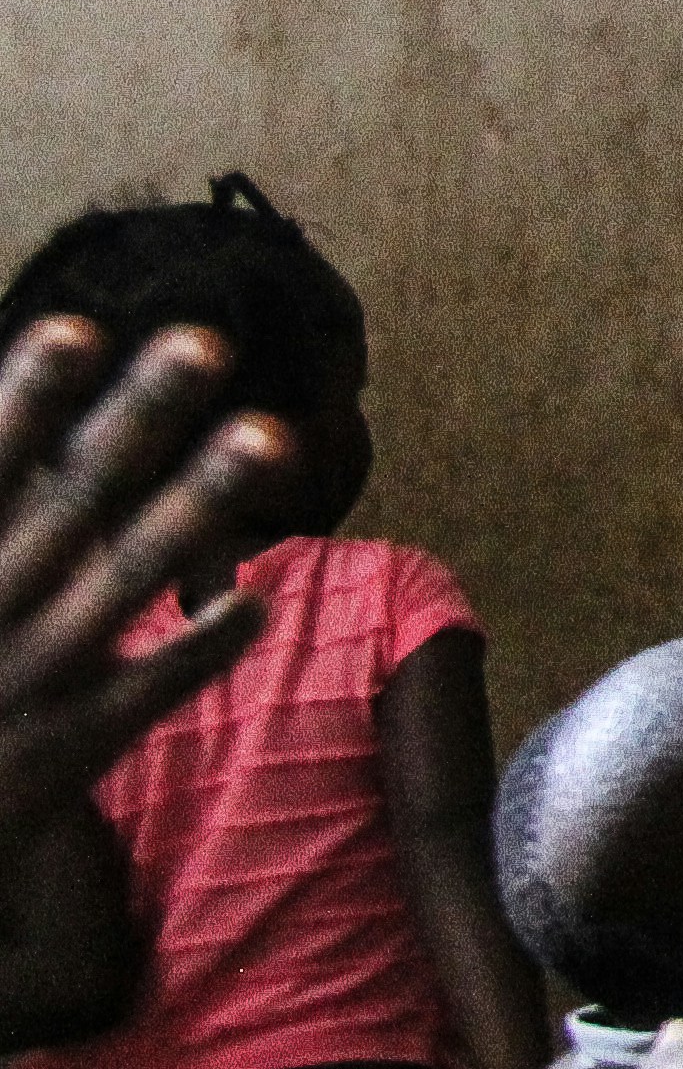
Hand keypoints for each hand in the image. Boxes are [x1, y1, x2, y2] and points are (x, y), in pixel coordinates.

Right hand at [0, 319, 287, 850]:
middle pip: (71, 501)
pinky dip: (201, 642)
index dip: (23, 398)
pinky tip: (260, 593)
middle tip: (205, 339)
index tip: (76, 324)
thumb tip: (7, 411)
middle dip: (135, 420)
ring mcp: (29, 677)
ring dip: (197, 504)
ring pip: (122, 580)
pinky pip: (148, 686)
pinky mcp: (70, 744)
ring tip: (270, 434)